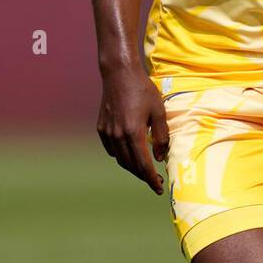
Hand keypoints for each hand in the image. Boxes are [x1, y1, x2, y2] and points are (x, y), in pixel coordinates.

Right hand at [97, 65, 169, 193]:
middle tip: (156, 181)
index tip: (159, 188)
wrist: (119, 74)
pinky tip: (130, 155)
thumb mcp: (159, 112)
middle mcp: (118, 135)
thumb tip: (160, 158)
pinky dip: (121, 156)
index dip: (152, 179)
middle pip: (131, 165)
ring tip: (145, 170)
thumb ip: (161, 136)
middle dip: (144, 176)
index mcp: (134, 132)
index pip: (143, 164)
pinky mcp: (101, 128)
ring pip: (120, 159)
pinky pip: (112, 150)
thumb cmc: (143, 90)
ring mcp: (108, 132)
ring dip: (133, 168)